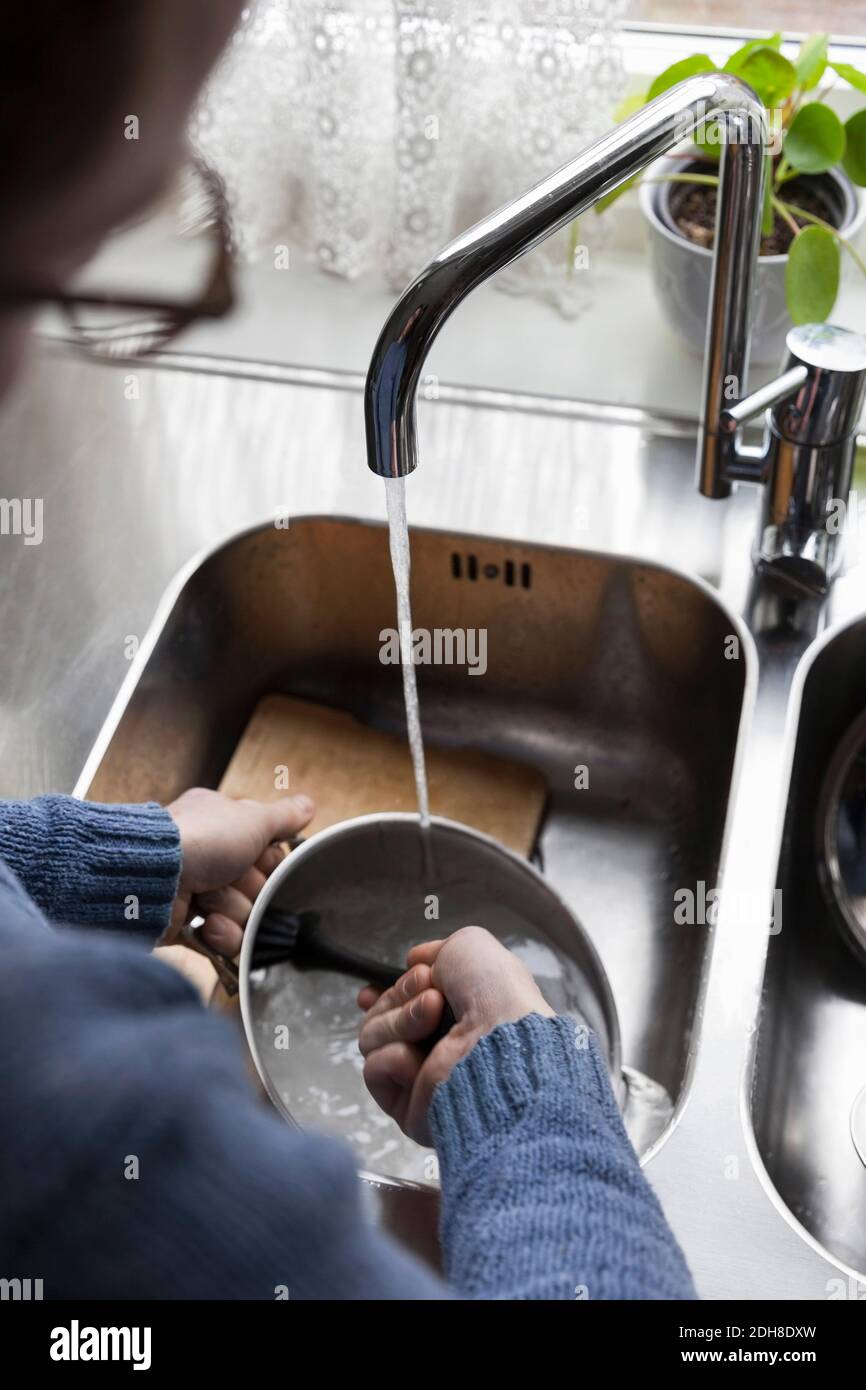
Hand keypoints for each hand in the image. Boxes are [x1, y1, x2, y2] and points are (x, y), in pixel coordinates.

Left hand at [165, 787, 314, 955]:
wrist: (150, 878)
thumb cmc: (200, 840)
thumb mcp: (252, 819)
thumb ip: (283, 816)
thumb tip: (307, 805)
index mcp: (221, 824)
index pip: (266, 850)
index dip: (270, 862)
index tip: (262, 860)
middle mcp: (207, 856)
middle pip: (256, 886)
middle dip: (250, 889)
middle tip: (231, 879)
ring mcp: (195, 890)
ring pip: (241, 914)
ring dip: (231, 911)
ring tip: (208, 901)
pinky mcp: (184, 923)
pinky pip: (220, 937)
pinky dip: (218, 934)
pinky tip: (207, 925)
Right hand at [357, 925, 554, 1145]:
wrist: (500, 1039)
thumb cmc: (494, 993)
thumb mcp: (469, 946)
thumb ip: (437, 950)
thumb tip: (414, 961)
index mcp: (452, 1015)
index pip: (398, 1007)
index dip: (380, 996)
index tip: (369, 990)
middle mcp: (436, 1046)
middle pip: (380, 1016)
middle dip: (399, 998)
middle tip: (431, 997)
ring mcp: (420, 1078)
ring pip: (371, 1038)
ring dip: (399, 1021)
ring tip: (432, 1019)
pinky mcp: (407, 1106)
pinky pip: (374, 1069)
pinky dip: (393, 1057)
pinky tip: (420, 1061)